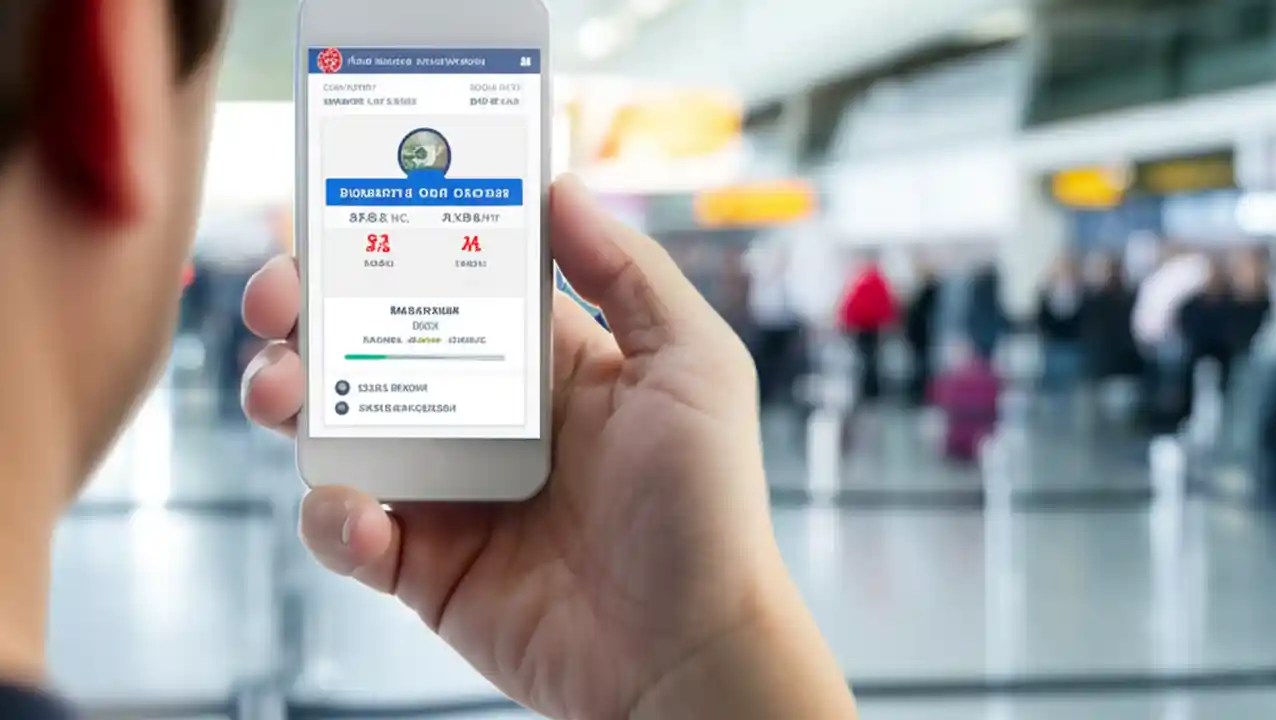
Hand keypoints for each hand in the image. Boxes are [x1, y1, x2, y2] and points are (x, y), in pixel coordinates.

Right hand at [242, 176, 853, 718]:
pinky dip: (334, 521)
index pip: (449, 280)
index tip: (338, 213)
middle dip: (310, 314)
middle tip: (280, 300)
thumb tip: (559, 188)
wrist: (685, 650)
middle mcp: (486, 416)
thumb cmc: (706, 509)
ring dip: (292, 401)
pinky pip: (349, 531)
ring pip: (339, 429)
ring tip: (282, 391)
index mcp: (544, 360)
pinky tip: (363, 518)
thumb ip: (628, 271)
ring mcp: (450, 490)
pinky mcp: (425, 564)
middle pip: (371, 345)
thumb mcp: (692, 365)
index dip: (390, 244)